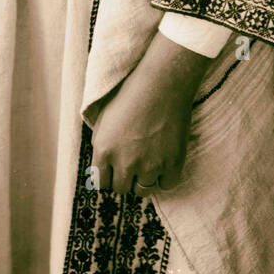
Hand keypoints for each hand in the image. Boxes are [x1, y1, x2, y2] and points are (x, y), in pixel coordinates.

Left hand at [89, 32, 210, 195]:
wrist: (162, 82)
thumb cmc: (130, 93)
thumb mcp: (104, 117)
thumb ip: (101, 144)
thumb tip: (103, 165)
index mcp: (103, 150)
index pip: (102, 183)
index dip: (109, 177)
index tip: (115, 171)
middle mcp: (125, 163)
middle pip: (122, 189)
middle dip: (125, 178)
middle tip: (133, 164)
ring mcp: (150, 165)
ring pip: (143, 190)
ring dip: (145, 180)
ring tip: (149, 163)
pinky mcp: (172, 164)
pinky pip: (166, 185)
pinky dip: (165, 177)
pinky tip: (164, 163)